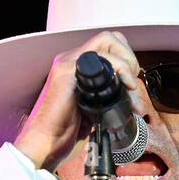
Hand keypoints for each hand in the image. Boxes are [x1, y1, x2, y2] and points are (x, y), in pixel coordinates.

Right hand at [13, 30, 151, 171]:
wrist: (46, 141)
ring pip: (107, 40)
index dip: (127, 60)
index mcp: (77, 67)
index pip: (108, 47)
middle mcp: (71, 59)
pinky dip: (121, 69)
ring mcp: (69, 63)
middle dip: (129, 57)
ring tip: (130, 86)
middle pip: (110, 38)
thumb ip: (106, 97)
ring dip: (127, 61)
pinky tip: (125, 87)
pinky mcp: (68, 72)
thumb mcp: (92, 108)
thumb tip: (131, 98)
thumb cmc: (64, 130)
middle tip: (132, 83)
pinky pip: (102, 59)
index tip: (132, 86)